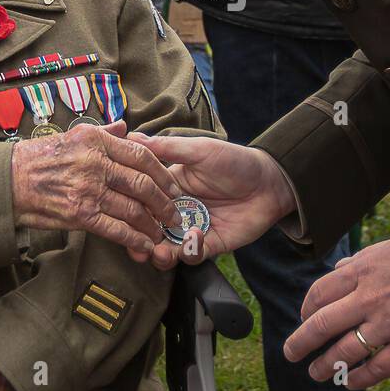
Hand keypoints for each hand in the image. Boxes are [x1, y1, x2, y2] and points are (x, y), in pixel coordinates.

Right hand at [11, 120, 180, 253]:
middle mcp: (96, 164)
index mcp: (97, 142)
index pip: (141, 155)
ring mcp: (88, 190)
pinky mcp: (80, 214)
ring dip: (153, 223)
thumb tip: (126, 128)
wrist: (10, 179)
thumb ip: (104, 132)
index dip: (163, 172)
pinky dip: (134, 238)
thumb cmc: (41, 156)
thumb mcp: (74, 134)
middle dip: (164, 201)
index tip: (173, 185)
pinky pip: (115, 228)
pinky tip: (145, 244)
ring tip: (163, 231)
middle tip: (174, 212)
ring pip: (133, 208)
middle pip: (142, 183)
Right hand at [122, 135, 296, 268]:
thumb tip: (133, 135)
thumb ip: (167, 148)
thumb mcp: (199, 151)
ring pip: (166, 248)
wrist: (269, 182)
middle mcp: (175, 210)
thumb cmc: (234, 161)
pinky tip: (194, 239)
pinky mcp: (210, 244)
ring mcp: (191, 228)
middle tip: (135, 246)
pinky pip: (192, 254)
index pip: (140, 201)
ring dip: (159, 253)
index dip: (128, 209)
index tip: (119, 214)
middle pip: (148, 230)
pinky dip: (189, 251)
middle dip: (138, 240)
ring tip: (159, 252)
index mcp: (168, 187)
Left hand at [284, 231, 389, 389]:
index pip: (320, 293)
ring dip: (324, 365)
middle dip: (300, 342)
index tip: (303, 317)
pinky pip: (377, 369)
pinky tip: (348, 383)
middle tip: (290, 353)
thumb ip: (363, 260)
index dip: (306, 308)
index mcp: (363, 272)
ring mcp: (388, 325)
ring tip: (315, 373)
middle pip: (322, 325)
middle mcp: (368, 299)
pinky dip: (358, 379)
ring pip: (344, 351)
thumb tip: (340, 270)